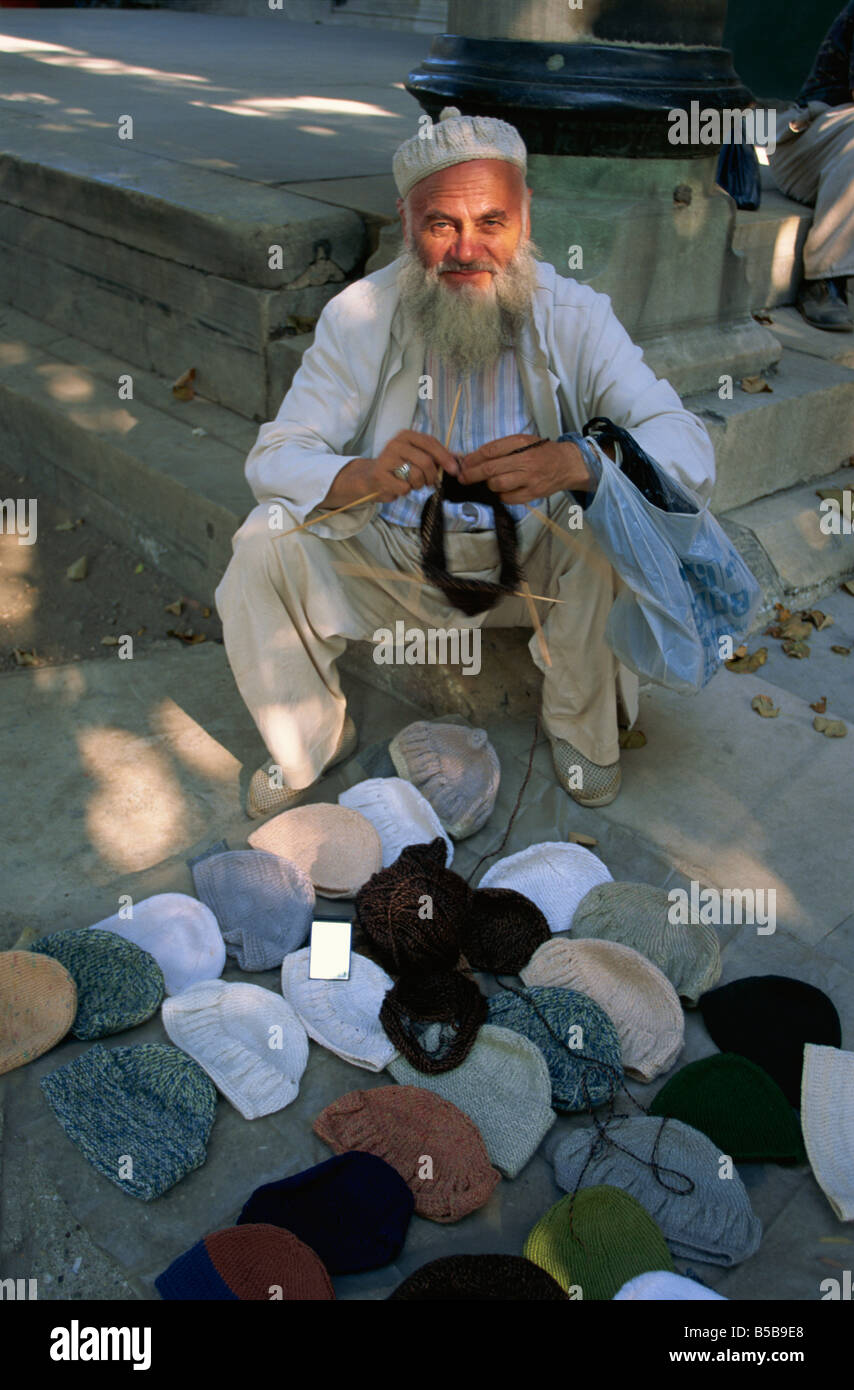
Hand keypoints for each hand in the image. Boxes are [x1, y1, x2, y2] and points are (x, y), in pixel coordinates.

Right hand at [322, 431, 458, 506]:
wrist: (371, 478)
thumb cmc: (399, 468)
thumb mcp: (418, 457)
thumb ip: (437, 457)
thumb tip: (459, 460)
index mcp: (407, 435)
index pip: (431, 443)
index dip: (445, 458)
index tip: (454, 471)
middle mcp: (396, 443)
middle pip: (426, 462)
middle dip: (432, 476)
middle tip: (430, 483)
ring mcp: (386, 458)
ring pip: (416, 476)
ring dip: (419, 485)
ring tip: (411, 483)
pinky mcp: (380, 475)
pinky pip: (404, 487)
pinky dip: (406, 491)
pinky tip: (399, 486)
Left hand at [458, 433, 591, 503]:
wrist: (566, 464)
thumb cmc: (541, 452)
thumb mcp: (523, 441)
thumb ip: (501, 448)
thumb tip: (474, 458)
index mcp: (521, 443)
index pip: (490, 451)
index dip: (473, 458)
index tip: (464, 464)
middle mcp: (525, 460)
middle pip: (491, 469)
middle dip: (472, 475)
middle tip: (463, 478)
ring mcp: (530, 478)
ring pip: (498, 484)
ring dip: (488, 484)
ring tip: (487, 483)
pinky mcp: (533, 493)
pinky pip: (508, 498)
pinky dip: (500, 495)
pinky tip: (501, 491)